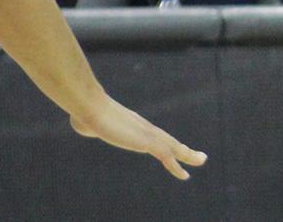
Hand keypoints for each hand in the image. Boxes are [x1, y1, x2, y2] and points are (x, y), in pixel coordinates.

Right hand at [70, 97, 207, 180]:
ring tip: (201, 161)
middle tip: (200, 156)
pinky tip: (184, 174)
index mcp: (133, 125)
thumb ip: (90, 125)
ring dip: (188, 155)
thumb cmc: (85, 113)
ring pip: (174, 147)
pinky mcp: (146, 141)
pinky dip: (176, 165)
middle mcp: (144, 128)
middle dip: (184, 149)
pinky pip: (166, 155)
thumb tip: (80, 122)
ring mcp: (146, 134)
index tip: (175, 149)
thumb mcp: (88, 122)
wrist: (89, 107)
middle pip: (169, 140)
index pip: (154, 135)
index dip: (165, 143)